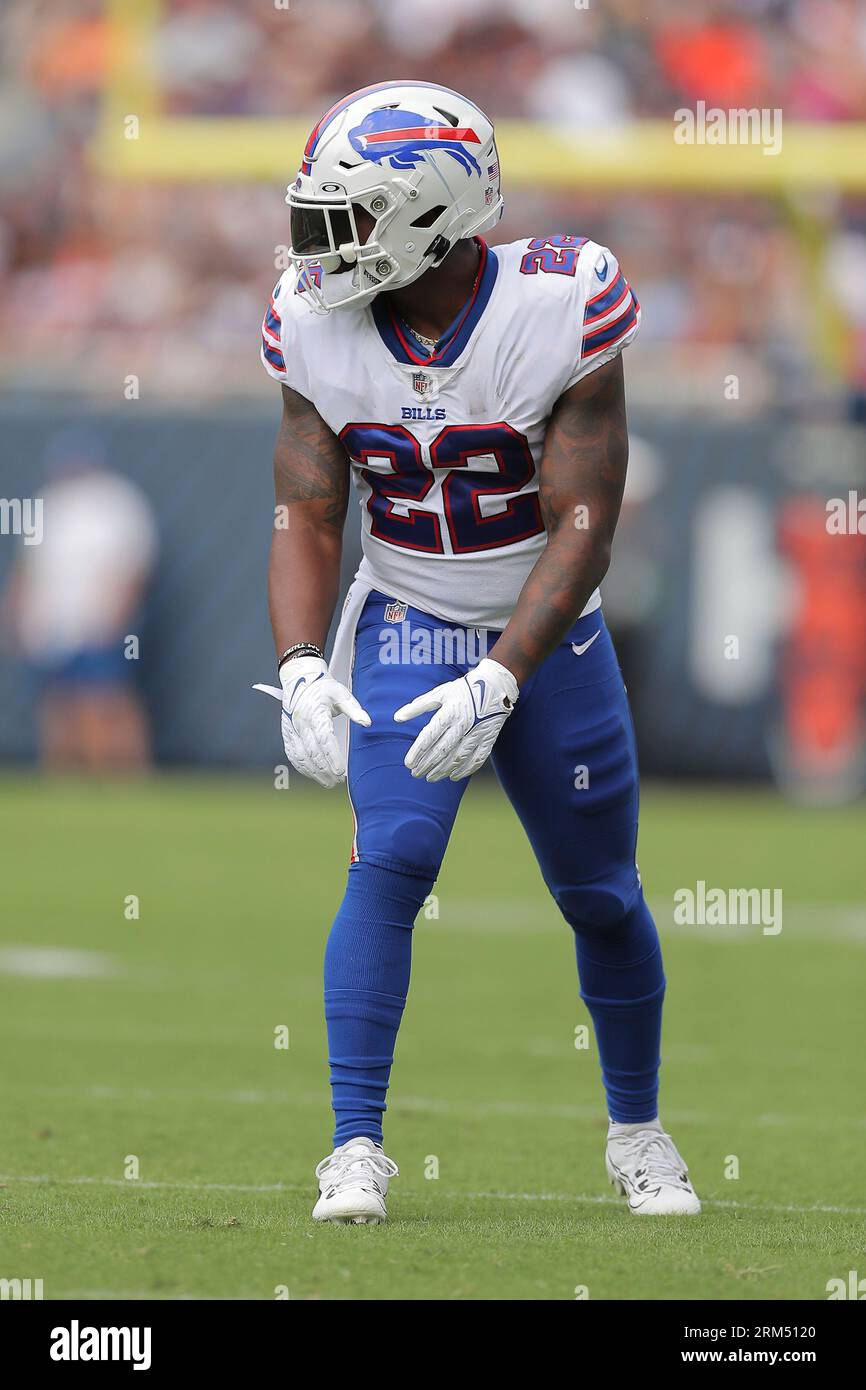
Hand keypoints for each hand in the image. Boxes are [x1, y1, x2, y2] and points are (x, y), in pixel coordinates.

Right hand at [254, 656, 369, 787]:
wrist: (299, 679)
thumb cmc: (322, 687)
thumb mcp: (341, 693)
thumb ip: (354, 709)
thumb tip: (367, 722)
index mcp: (316, 713)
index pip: (324, 739)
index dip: (332, 756)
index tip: (340, 771)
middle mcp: (302, 723)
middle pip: (313, 752)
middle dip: (325, 770)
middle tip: (338, 781)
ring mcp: (292, 729)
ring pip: (301, 756)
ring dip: (314, 772)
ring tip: (328, 782)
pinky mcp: (287, 734)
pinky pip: (293, 754)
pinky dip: (302, 767)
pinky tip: (312, 775)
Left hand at [393, 658, 517, 781]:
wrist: (495, 687)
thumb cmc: (463, 690)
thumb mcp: (439, 693)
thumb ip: (417, 706)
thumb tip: (397, 718)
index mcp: (449, 712)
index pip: (429, 737)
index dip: (417, 752)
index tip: (408, 764)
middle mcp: (463, 724)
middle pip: (441, 751)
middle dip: (427, 765)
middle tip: (415, 774)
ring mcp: (477, 733)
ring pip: (457, 758)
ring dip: (443, 770)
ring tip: (430, 778)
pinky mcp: (488, 739)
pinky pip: (477, 759)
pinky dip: (465, 770)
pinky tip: (454, 776)